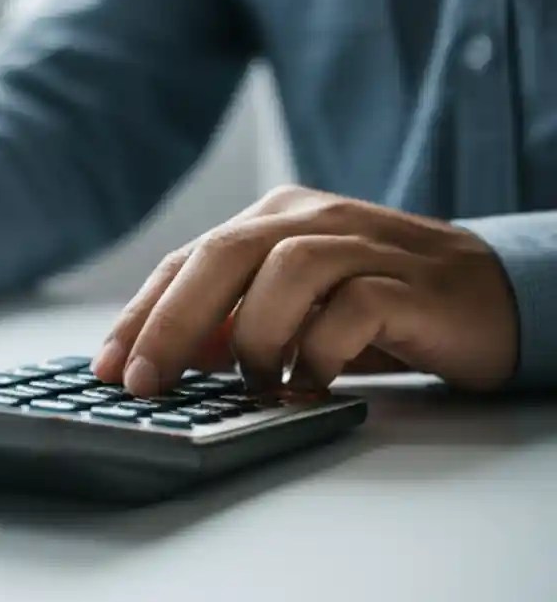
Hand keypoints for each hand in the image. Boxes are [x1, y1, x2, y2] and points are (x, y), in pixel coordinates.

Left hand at [91, 185, 517, 395]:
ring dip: (256, 336)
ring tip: (253, 383)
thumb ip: (232, 321)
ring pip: (287, 269)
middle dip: (172, 322)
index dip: (142, 313)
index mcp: (272, 218)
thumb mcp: (292, 310)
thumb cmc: (375, 306)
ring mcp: (364, 244)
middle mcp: (312, 219)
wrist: (490, 296)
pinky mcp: (410, 283)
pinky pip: (354, 307)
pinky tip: (311, 380)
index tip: (110, 366)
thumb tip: (166, 358)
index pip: (188, 258)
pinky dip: (321, 349)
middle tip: (147, 381)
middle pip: (224, 253)